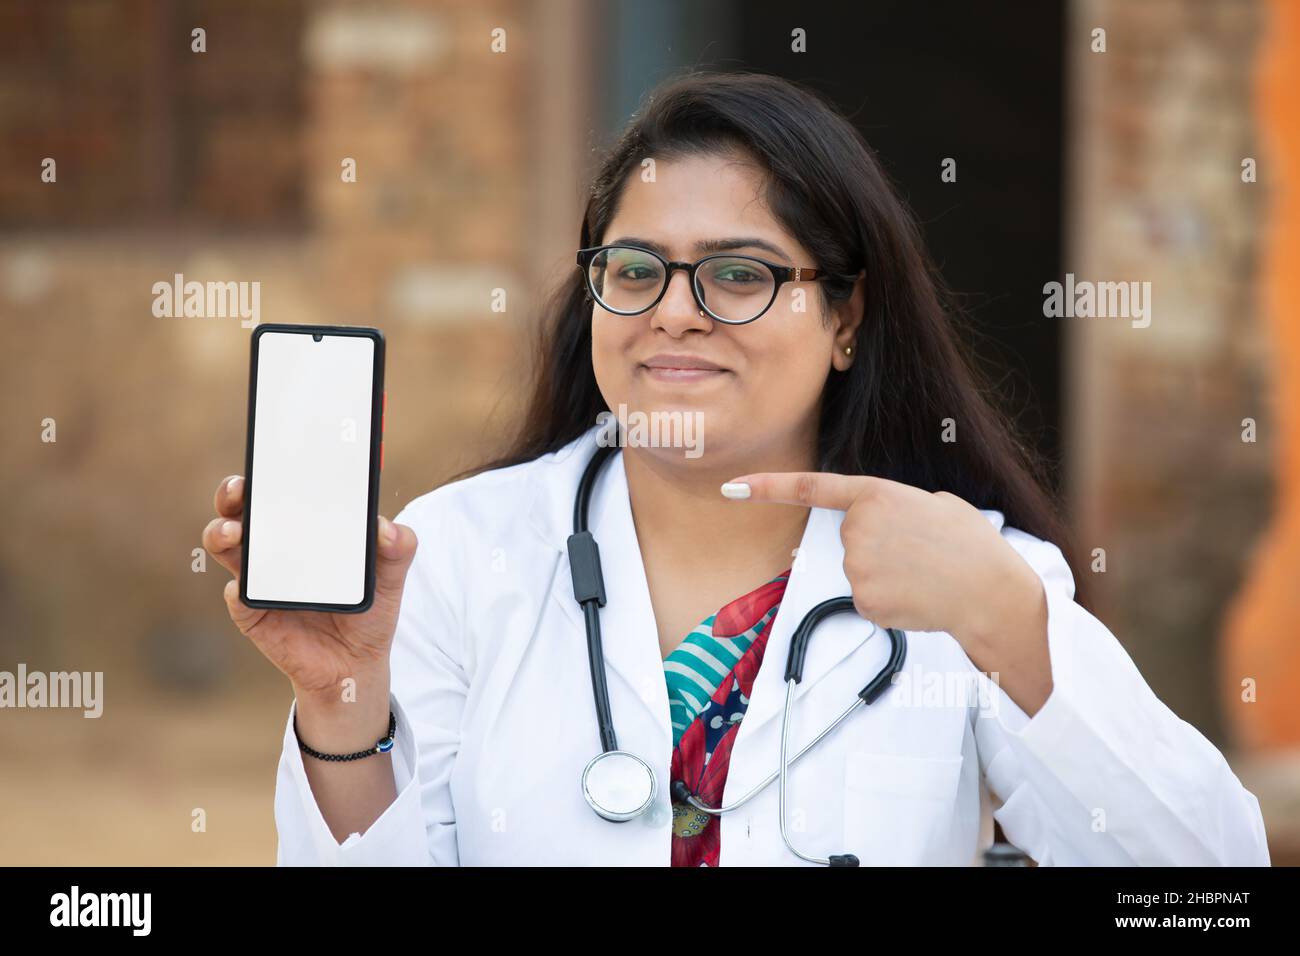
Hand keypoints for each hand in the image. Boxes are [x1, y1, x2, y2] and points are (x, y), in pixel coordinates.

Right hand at [202, 474, 419, 705]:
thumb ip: (398, 548)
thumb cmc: (367, 609)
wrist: (356, 662)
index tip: (268, 456)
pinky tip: (242, 588)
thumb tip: (387, 528)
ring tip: (235, 532)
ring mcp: (257, 580)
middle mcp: (271, 548)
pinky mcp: (253, 616)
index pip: (278, 492)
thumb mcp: (391, 576)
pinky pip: (237, 601)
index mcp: (301, 529)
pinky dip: (237, 593)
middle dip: (232, 494)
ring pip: (226, 549)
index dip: (268, 472)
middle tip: (239, 488)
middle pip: (239, 512)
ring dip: (222, 534)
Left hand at [720, 471, 1044, 648]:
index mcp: (875, 494)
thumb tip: (889, 524)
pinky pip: (867, 600)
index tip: (732, 487)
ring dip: (886, 575)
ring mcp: (856, 566)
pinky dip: (890, 601)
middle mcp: (857, 528)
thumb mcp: (936, 504)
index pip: (810, 487)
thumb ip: (898, 506)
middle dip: (877, 547)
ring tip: (924, 573)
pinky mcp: (862, 600)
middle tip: (919, 552)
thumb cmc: (971, 545)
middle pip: (850, 540)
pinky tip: (917, 596)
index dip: (766, 486)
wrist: (990, 590)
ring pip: (859, 572)